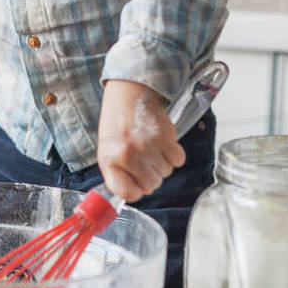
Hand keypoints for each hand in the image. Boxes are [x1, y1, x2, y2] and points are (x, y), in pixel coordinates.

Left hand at [97, 79, 185, 201]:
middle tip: (145, 157)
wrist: (128, 93)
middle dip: (151, 174)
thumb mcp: (108, 150)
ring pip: (166, 173)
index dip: (135, 190)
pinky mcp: (165, 136)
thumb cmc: (118, 124)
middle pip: (152, 184)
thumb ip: (120, 175)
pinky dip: (174, 154)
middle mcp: (127, 155)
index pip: (126, 193)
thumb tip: (142, 192)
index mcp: (109, 160)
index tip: (136, 182)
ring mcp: (147, 146)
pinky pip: (178, 160)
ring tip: (151, 145)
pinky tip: (163, 141)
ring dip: (163, 162)